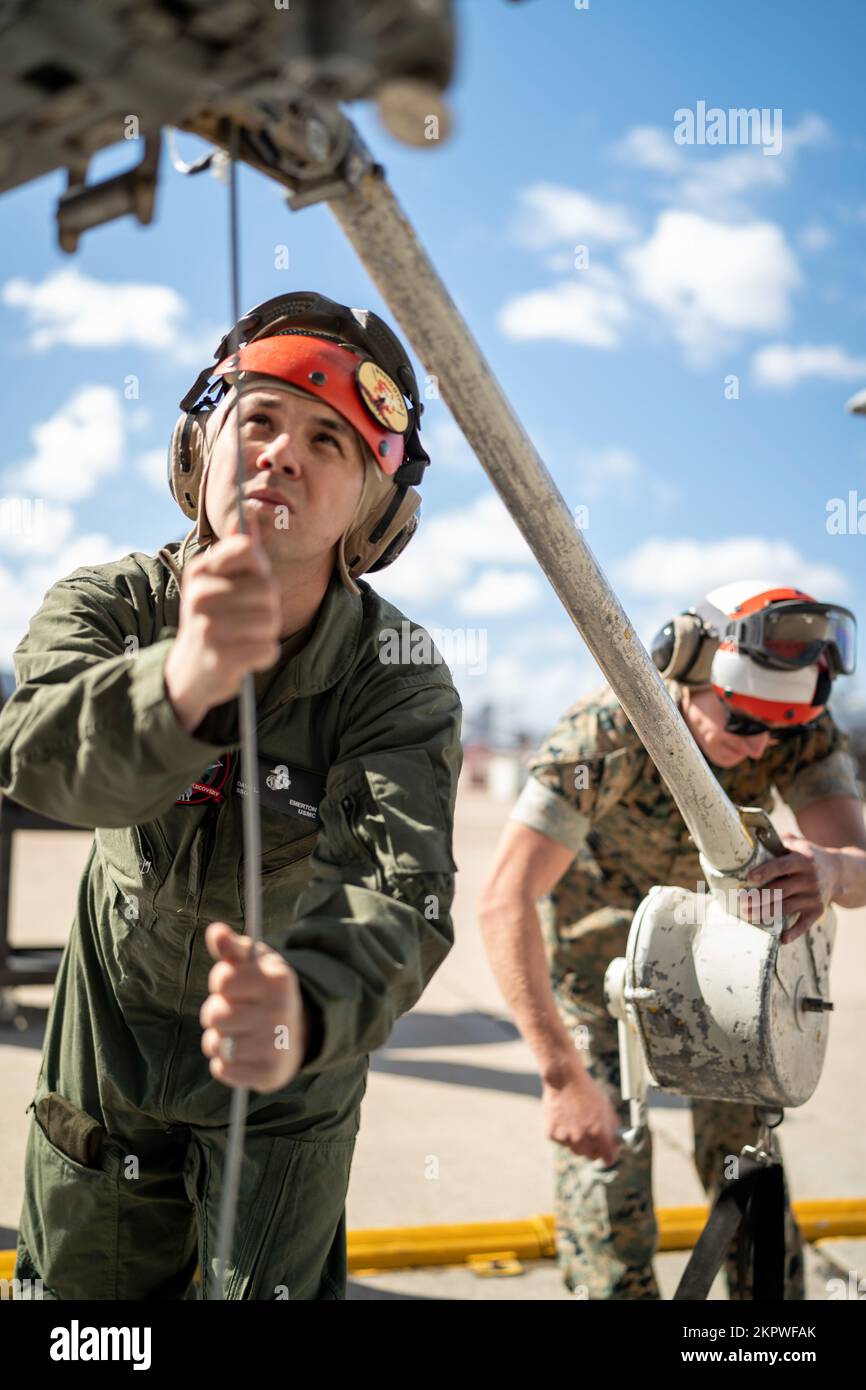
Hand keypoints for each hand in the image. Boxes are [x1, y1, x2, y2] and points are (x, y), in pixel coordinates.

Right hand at [165, 511, 281, 731]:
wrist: (189, 671)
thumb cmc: (213, 620)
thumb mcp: (218, 583)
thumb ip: (238, 553)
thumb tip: (248, 516)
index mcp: (199, 571)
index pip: (247, 549)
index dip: (260, 567)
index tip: (250, 583)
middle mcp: (199, 596)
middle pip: (267, 588)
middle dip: (268, 606)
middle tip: (248, 619)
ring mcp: (208, 627)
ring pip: (271, 619)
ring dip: (267, 632)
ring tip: (246, 637)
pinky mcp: (221, 657)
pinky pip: (268, 649)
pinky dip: (263, 655)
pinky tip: (244, 656)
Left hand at [200, 922, 305, 1091]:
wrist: (297, 1033)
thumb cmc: (265, 991)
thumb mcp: (254, 963)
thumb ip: (231, 946)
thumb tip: (215, 931)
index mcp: (278, 978)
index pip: (222, 980)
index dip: (222, 982)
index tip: (235, 985)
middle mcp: (281, 1012)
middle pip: (215, 1015)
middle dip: (216, 1012)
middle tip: (234, 1011)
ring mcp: (277, 1046)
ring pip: (215, 1044)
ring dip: (218, 1039)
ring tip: (238, 1033)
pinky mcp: (269, 1075)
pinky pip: (221, 1069)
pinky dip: (225, 1063)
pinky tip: (242, 1053)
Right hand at [542, 1061, 621, 1164]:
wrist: (564, 1080)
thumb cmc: (587, 1092)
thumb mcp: (606, 1108)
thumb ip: (613, 1128)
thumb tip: (617, 1141)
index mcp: (599, 1133)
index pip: (608, 1158)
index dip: (609, 1155)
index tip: (608, 1152)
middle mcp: (582, 1138)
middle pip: (591, 1156)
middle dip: (594, 1148)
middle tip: (591, 1136)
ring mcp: (566, 1137)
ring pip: (575, 1150)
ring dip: (577, 1142)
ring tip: (576, 1123)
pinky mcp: (552, 1134)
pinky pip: (561, 1142)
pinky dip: (563, 1134)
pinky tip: (564, 1119)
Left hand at [744, 834, 838, 943]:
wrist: (839, 871)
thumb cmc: (809, 856)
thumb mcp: (798, 843)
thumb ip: (779, 840)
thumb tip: (752, 835)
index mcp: (803, 860)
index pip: (782, 866)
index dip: (766, 872)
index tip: (749, 878)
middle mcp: (809, 879)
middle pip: (781, 890)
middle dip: (760, 897)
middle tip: (741, 901)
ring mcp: (814, 896)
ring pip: (787, 907)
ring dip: (767, 913)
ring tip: (749, 916)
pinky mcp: (818, 910)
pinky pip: (805, 924)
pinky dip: (794, 932)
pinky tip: (781, 938)